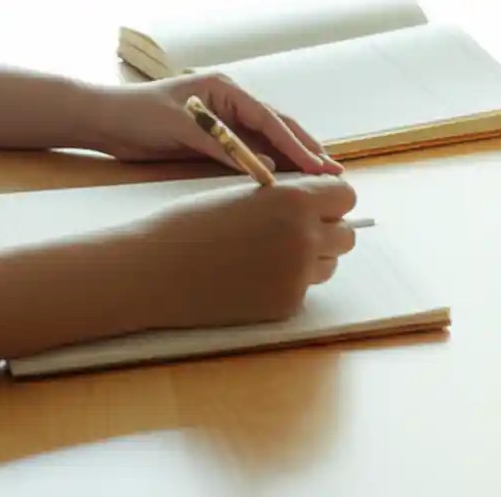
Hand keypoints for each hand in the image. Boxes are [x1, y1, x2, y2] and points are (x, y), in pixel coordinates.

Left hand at [87, 73, 342, 174]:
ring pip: (268, 139)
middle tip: (335, 170)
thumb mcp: (181, 130)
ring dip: (293, 157)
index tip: (318, 165)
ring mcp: (224, 119)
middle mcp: (230, 101)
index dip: (296, 144)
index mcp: (225, 90)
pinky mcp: (215, 137)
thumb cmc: (137, 116)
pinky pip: (250, 151)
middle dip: (306, 148)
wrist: (104, 120)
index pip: (270, 119)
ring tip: (321, 175)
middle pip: (277, 126)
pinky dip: (270, 163)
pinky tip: (285, 178)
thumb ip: (222, 147)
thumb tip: (266, 168)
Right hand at [122, 176, 357, 327]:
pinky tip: (251, 278)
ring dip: (311, 260)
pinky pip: (304, 290)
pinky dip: (286, 284)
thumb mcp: (245, 195)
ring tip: (267, 254)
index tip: (314, 205)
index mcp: (295, 200)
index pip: (345, 196)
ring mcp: (298, 275)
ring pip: (329, 265)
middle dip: (325, 231)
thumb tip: (320, 203)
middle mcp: (305, 237)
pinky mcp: (285, 305)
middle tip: (291, 232)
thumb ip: (287, 198)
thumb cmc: (192, 223)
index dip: (329, 200)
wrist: (154, 270)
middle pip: (346, 234)